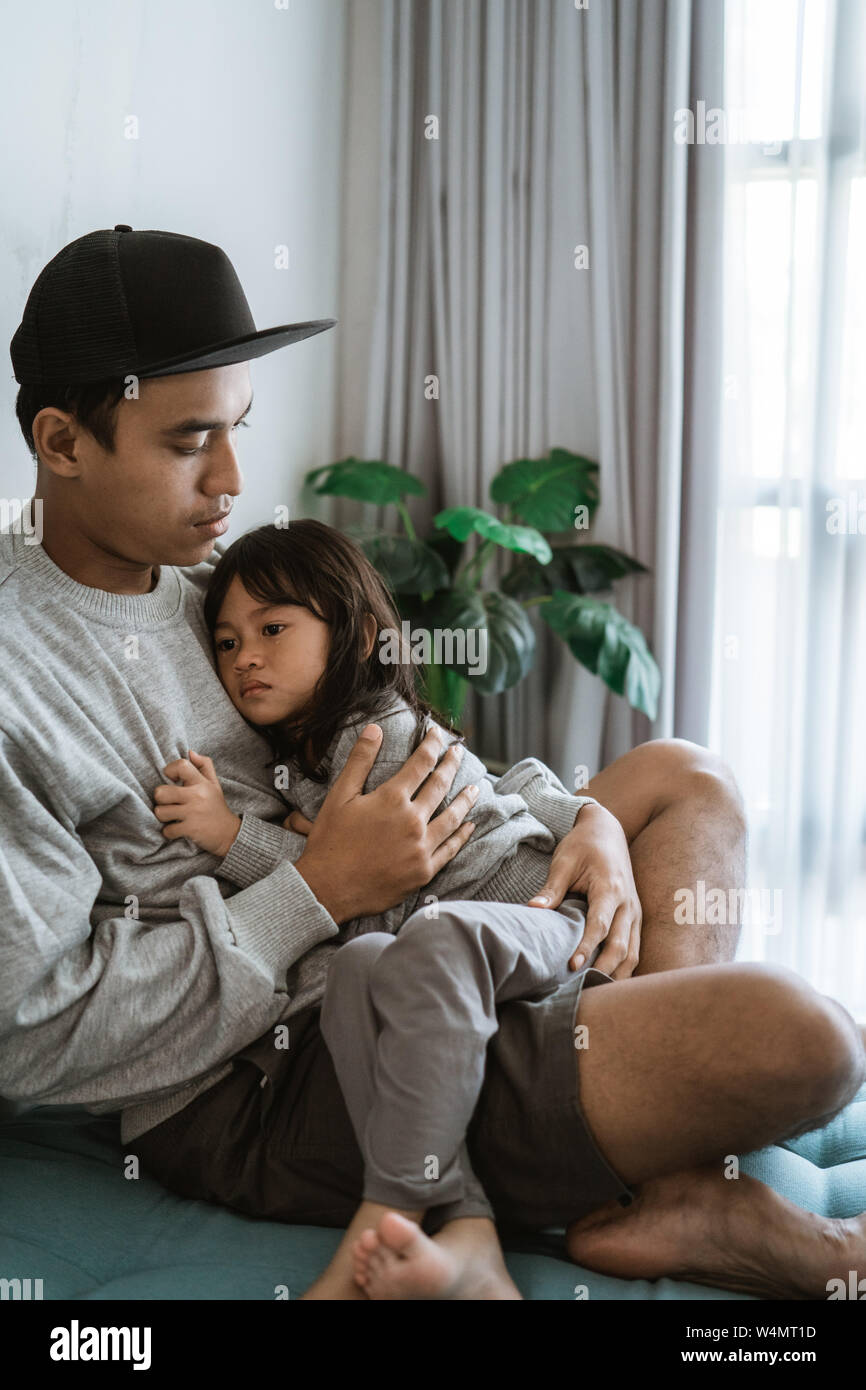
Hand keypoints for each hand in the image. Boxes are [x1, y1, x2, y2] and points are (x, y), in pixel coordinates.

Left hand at [153, 750, 241, 858]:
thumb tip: (190, 752)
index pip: (181, 766)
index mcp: (201, 783)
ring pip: (160, 812)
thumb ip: (204, 765)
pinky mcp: (190, 829)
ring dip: (163, 817)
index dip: (170, 771)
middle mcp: (197, 795)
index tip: (172, 780)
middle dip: (160, 800)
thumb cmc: (216, 806)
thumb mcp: (214, 784)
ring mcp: (193, 813)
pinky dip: (169, 832)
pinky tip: (177, 829)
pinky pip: (167, 830)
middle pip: (161, 792)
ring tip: (172, 817)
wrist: (229, 833)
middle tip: (168, 803)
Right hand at [293, 723, 478, 923]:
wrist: (328, 889)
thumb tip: (375, 728)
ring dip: (464, 800)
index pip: (420, 764)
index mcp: (392, 799)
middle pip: (439, 786)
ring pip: (452, 817)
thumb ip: (359, 761)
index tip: (438, 734)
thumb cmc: (330, 841)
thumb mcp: (339, 796)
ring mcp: (421, 847)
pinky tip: (468, 826)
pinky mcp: (424, 871)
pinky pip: (450, 850)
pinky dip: (461, 836)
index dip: (431, 745)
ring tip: (474, 788)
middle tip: (459, 752)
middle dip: (451, 765)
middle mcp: (412, 821)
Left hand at [527, 802, 641, 978]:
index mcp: (610, 888)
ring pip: (632, 953)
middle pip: (620, 946)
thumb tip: (532, 910)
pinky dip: (623, 969)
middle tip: (580, 989)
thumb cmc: (583, 845)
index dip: (586, 948)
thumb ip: (551, 889)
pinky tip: (606, 983)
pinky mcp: (635, 918)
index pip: (600, 925)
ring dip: (616, 975)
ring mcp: (635, 912)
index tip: (571, 967)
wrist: (607, 830)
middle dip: (602, 970)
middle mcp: (628, 903)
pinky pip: (634, 950)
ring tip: (594, 993)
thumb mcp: (563, 861)